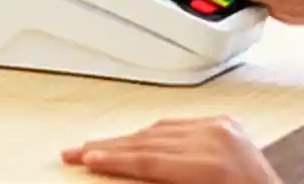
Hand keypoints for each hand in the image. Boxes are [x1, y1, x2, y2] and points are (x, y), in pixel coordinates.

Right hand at [61, 117, 280, 183]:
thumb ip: (159, 182)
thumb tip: (127, 169)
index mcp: (211, 165)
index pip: (148, 160)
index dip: (113, 160)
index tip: (87, 159)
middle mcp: (217, 139)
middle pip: (148, 141)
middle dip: (109, 147)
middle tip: (78, 151)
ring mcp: (223, 128)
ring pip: (159, 129)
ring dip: (126, 139)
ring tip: (97, 147)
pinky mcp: (225, 124)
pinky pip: (179, 124)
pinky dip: (154, 132)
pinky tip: (134, 139)